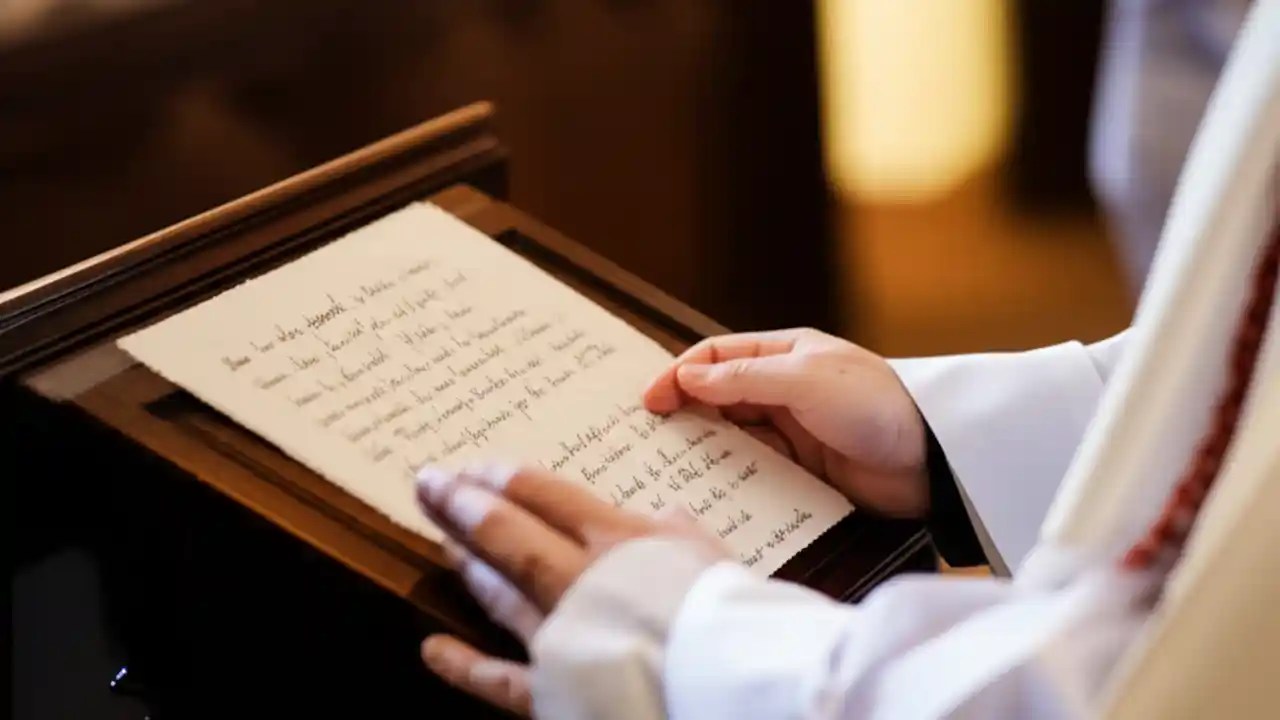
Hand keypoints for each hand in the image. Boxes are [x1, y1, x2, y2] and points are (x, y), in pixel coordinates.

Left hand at [414, 463, 726, 715]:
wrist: (734, 681)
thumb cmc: (732, 615)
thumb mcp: (711, 554)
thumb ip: (678, 532)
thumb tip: (664, 513)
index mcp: (617, 540)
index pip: (546, 497)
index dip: (504, 479)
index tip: (473, 467)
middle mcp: (578, 580)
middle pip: (507, 533)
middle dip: (462, 505)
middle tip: (428, 483)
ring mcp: (560, 636)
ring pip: (499, 593)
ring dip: (467, 564)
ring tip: (442, 541)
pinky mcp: (557, 691)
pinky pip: (500, 679)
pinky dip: (464, 666)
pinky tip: (433, 650)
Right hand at [644, 328, 928, 516]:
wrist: (933, 463)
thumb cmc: (877, 407)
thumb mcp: (806, 381)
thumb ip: (745, 379)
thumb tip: (689, 377)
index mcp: (786, 354)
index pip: (718, 356)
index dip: (679, 373)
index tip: (650, 401)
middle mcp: (785, 388)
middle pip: (718, 396)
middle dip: (683, 412)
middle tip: (648, 437)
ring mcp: (793, 430)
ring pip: (733, 436)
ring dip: (703, 448)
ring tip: (669, 466)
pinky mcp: (803, 469)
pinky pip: (756, 470)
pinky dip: (731, 477)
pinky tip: (710, 489)